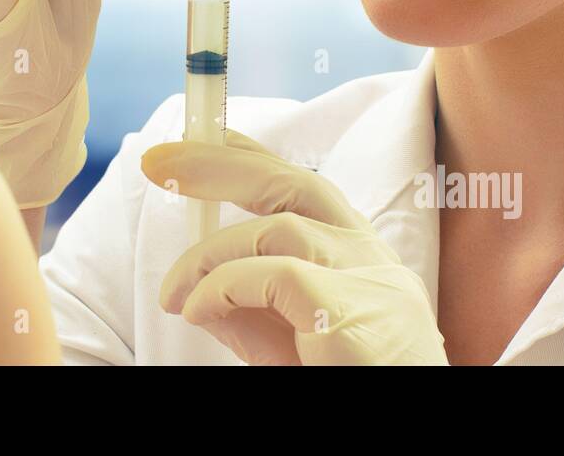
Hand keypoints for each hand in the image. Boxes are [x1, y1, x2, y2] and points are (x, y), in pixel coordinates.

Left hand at [141, 129, 447, 364]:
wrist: (403, 431)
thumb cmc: (352, 386)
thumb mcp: (292, 348)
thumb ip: (253, 315)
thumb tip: (198, 293)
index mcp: (362, 259)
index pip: (305, 189)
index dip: (251, 157)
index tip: (208, 137)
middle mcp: (372, 259)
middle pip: (294, 184)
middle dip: (220, 163)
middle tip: (160, 161)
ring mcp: (369, 281)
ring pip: (276, 228)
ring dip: (207, 255)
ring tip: (174, 295)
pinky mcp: (349, 311)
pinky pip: (271, 274)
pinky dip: (221, 286)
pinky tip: (199, 310)